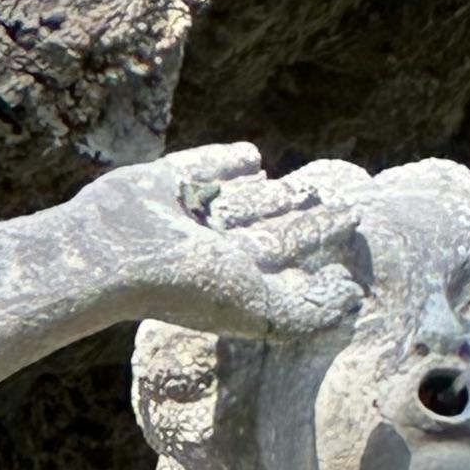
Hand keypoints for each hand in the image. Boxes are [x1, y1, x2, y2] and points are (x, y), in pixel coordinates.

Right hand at [68, 143, 366, 342]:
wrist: (114, 256)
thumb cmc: (187, 287)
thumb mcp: (262, 307)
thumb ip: (311, 312)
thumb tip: (354, 298)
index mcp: (235, 279)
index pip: (290, 257)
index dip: (323, 242)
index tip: (355, 225)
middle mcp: (212, 251)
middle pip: (272, 232)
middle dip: (306, 222)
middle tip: (342, 205)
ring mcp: (185, 218)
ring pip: (241, 202)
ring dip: (274, 197)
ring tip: (307, 187)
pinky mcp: (160, 184)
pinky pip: (202, 168)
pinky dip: (227, 163)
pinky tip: (254, 157)